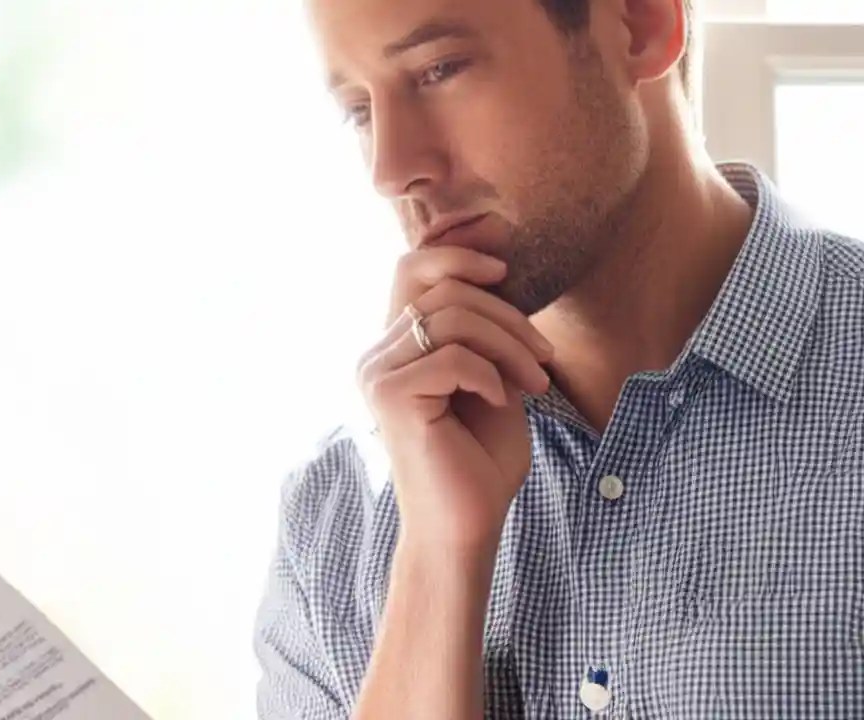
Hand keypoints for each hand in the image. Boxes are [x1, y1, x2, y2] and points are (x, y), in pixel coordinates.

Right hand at [356, 246, 553, 550]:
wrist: (467, 524)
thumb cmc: (479, 460)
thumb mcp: (489, 377)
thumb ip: (480, 331)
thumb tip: (492, 269)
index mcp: (394, 347)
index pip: (411, 268)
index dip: (458, 255)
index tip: (506, 273)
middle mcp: (376, 355)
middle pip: (444, 290)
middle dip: (507, 316)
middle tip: (544, 360)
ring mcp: (377, 373)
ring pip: (452, 318)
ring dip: (509, 345)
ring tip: (535, 383)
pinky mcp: (390, 396)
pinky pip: (452, 355)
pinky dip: (489, 374)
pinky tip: (501, 403)